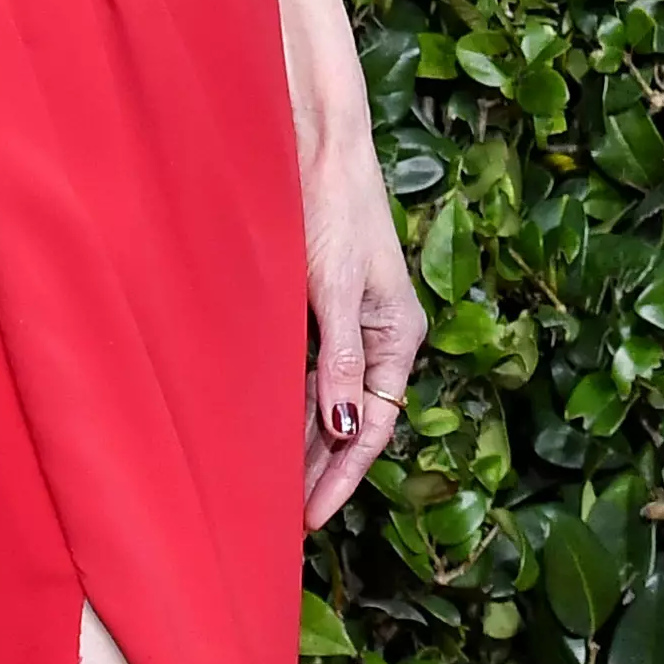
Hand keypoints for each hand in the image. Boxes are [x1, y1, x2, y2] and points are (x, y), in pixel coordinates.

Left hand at [300, 124, 425, 529]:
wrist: (317, 145)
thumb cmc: (334, 208)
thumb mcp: (337, 289)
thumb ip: (340, 361)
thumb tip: (348, 429)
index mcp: (397, 334)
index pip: (375, 426)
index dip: (343, 476)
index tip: (311, 518)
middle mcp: (379, 334)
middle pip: (354, 420)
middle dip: (323, 470)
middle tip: (282, 518)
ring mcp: (350, 321)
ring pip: (330, 399)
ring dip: (305, 442)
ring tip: (271, 486)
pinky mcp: (322, 305)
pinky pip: (311, 371)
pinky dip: (291, 404)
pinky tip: (266, 425)